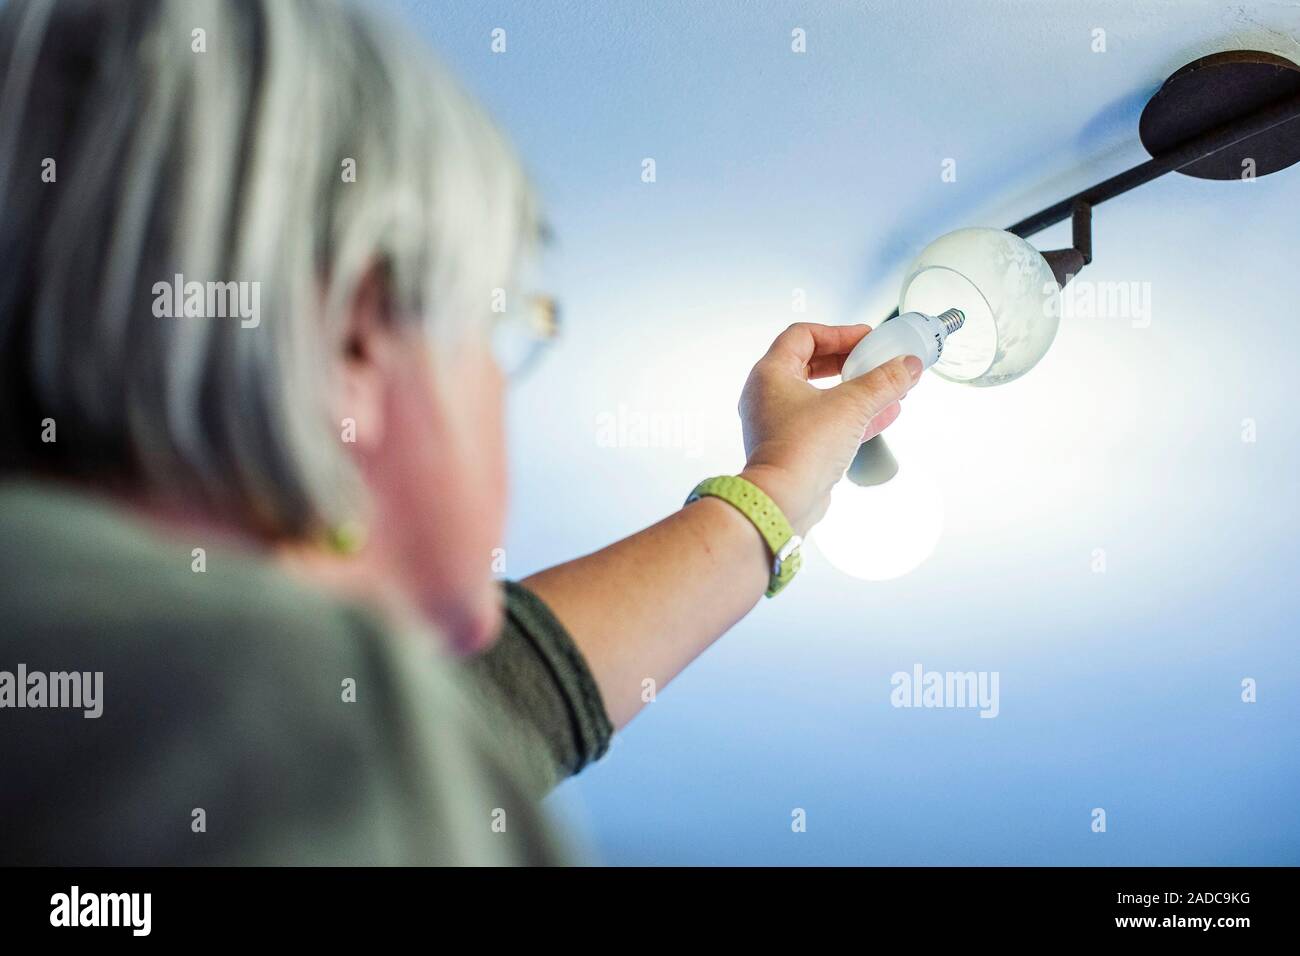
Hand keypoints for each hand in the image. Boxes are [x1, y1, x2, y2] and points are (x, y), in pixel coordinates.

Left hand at [737, 323, 920, 534]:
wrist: (784, 500)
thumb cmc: (801, 449)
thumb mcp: (852, 405)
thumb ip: (884, 381)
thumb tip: (907, 366)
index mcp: (770, 374)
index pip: (803, 335)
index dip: (838, 333)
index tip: (866, 338)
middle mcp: (769, 396)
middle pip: (812, 363)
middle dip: (849, 361)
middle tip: (875, 359)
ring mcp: (780, 423)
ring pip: (822, 395)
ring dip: (856, 389)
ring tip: (887, 386)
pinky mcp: (794, 448)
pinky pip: (826, 422)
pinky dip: (853, 415)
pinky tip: (885, 413)